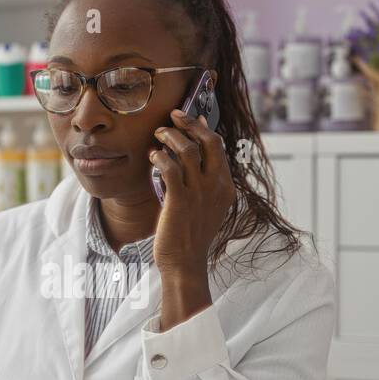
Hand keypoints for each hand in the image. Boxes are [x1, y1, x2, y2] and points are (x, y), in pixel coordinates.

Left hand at [148, 108, 236, 279]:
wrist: (185, 263)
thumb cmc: (191, 233)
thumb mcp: (206, 205)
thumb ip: (204, 180)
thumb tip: (196, 152)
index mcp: (225, 187)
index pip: (218, 147)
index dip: (202, 128)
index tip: (190, 118)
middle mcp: (216, 187)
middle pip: (208, 142)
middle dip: (190, 124)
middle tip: (173, 116)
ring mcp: (199, 194)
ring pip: (188, 151)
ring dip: (171, 137)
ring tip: (158, 134)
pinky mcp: (179, 201)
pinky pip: (170, 168)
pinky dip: (160, 156)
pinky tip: (153, 156)